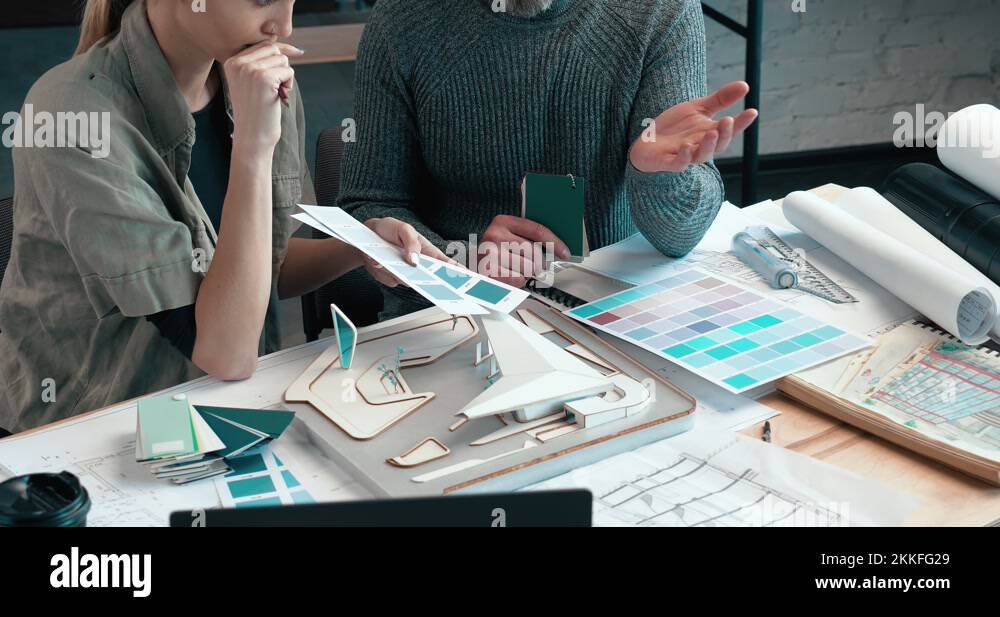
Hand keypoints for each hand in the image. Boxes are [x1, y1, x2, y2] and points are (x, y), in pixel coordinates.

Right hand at [223, 41, 303, 154]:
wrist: (252, 137)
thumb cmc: (257, 111)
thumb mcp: (253, 82)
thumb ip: (262, 63)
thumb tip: (292, 49)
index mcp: (231, 61)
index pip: (262, 45)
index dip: (279, 54)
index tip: (291, 60)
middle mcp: (238, 63)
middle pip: (273, 49)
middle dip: (281, 67)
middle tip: (276, 88)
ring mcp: (250, 70)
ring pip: (282, 59)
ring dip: (285, 76)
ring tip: (275, 93)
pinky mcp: (264, 78)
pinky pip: (288, 71)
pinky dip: (289, 84)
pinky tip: (279, 97)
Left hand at [363, 218, 450, 287]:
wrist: (367, 236)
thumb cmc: (391, 229)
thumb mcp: (404, 229)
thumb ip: (412, 243)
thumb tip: (415, 261)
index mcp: (427, 252)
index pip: (446, 264)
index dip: (458, 272)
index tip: (467, 279)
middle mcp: (418, 265)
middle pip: (430, 280)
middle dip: (429, 282)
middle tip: (423, 277)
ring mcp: (405, 273)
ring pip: (407, 281)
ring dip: (396, 270)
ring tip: (387, 258)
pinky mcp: (391, 278)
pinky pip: (390, 280)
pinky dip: (382, 271)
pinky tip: (377, 262)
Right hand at [478, 215, 570, 287]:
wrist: (471, 268)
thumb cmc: (494, 254)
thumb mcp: (508, 237)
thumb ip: (528, 236)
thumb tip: (556, 245)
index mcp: (502, 221)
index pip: (537, 229)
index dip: (555, 242)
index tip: (564, 252)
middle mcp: (495, 234)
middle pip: (534, 251)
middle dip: (538, 262)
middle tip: (531, 265)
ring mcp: (491, 252)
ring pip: (529, 267)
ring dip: (526, 272)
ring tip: (514, 269)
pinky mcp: (490, 270)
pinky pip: (519, 279)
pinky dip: (517, 281)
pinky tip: (508, 275)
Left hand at [630, 81, 758, 173]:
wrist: (647, 141)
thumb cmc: (675, 128)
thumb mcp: (697, 108)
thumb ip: (720, 100)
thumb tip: (746, 85)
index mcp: (710, 134)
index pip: (729, 130)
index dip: (741, 123)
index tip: (752, 111)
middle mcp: (700, 147)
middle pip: (717, 145)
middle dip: (724, 134)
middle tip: (728, 120)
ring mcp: (685, 156)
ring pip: (701, 156)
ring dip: (707, 146)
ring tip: (712, 133)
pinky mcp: (667, 162)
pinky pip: (678, 163)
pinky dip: (684, 157)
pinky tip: (687, 147)